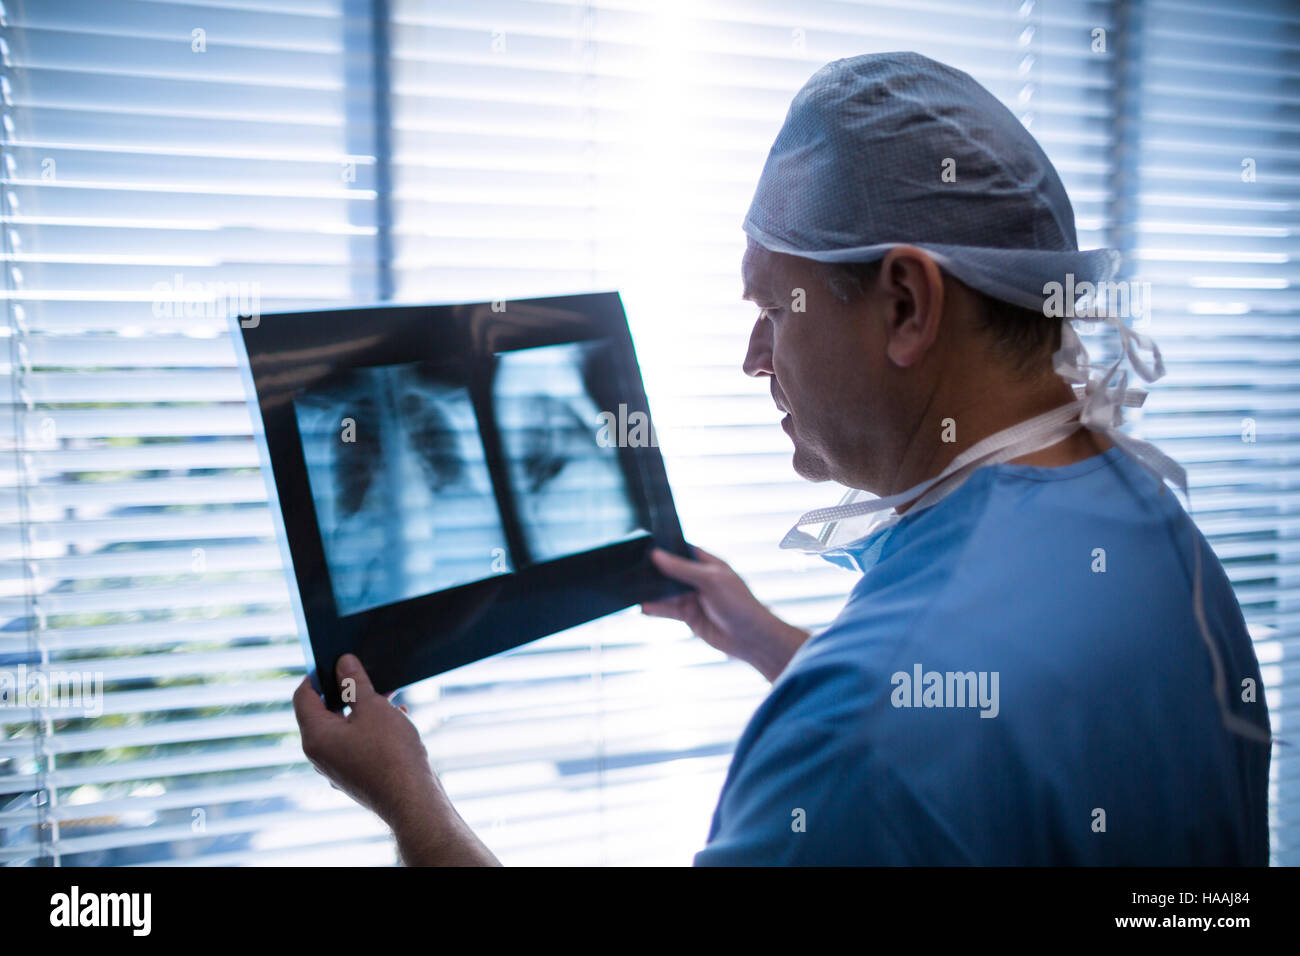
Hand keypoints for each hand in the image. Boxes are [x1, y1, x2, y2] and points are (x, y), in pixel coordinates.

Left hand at [293, 654, 498, 864]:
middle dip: (348, 691)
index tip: (337, 660)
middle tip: (368, 676)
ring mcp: (337, 768)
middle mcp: (320, 755)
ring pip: (344, 729)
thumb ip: (355, 683)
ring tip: (389, 698)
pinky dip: (372, 730)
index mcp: (316, 736)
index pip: (303, 696)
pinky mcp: (355, 776)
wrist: (412, 799)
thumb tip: (343, 663)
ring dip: (363, 710)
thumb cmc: (390, 753)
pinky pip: (357, 745)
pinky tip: (397, 721)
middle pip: (324, 713)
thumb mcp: (373, 708)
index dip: (318, 675)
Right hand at [642, 545, 808, 681]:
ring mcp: (693, 598)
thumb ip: (682, 569)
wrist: (750, 638)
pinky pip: (669, 610)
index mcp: (708, 563)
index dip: (665, 548)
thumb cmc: (738, 604)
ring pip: (667, 592)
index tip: (643, 545)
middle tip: (631, 568)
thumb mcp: (710, 581)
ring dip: (652, 592)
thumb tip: (657, 555)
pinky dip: (656, 609)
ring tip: (632, 589)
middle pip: (671, 572)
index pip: (682, 550)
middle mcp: (699, 579)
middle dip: (654, 571)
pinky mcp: (689, 616)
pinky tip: (643, 608)